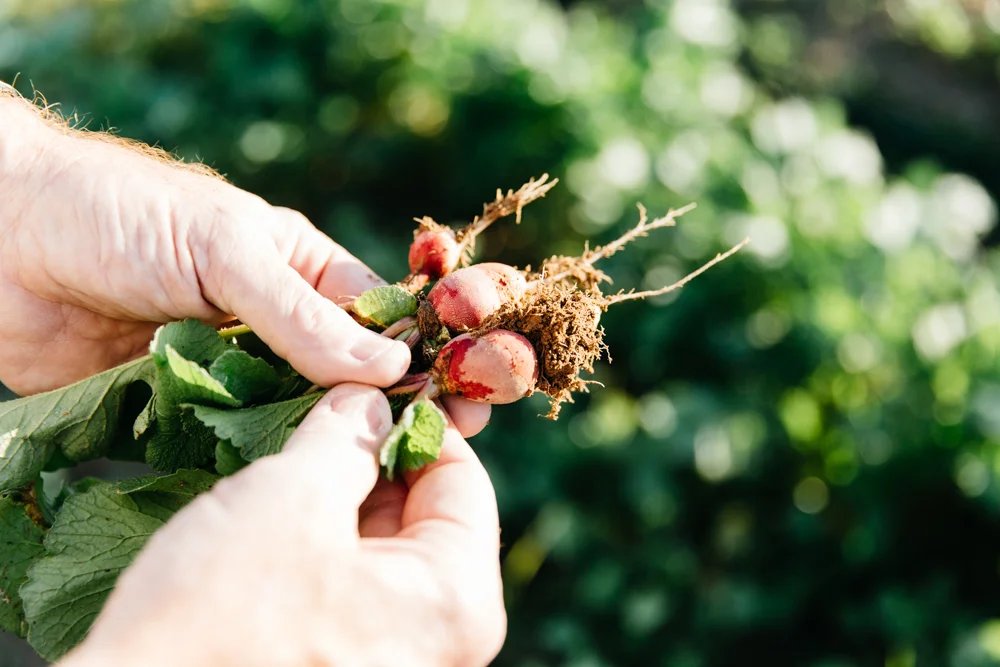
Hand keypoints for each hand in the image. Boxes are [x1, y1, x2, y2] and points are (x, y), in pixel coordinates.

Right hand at [56, 384, 505, 666]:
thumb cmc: (220, 621)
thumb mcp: (292, 499)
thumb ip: (346, 439)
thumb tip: (368, 405)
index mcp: (457, 601)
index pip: (463, 479)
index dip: (414, 422)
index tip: (366, 390)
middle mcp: (439, 641)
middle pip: (422, 514)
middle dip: (368, 460)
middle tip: (318, 416)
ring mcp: (390, 657)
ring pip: (377, 548)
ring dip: (334, 499)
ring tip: (286, 462)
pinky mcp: (337, 664)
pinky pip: (344, 586)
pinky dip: (315, 544)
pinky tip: (269, 517)